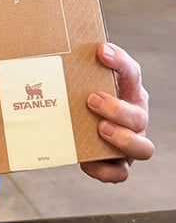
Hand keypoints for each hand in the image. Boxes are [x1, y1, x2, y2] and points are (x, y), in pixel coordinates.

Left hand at [81, 42, 153, 182]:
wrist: (78, 121)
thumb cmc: (84, 96)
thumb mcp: (85, 77)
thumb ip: (84, 62)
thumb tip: (86, 48)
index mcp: (129, 91)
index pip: (131, 72)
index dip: (118, 62)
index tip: (100, 52)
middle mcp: (135, 118)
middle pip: (139, 116)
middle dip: (117, 109)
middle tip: (92, 100)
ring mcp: (130, 142)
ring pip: (143, 149)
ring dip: (123, 140)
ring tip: (101, 129)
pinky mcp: (118, 164)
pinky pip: (120, 174)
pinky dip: (103, 170)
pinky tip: (86, 161)